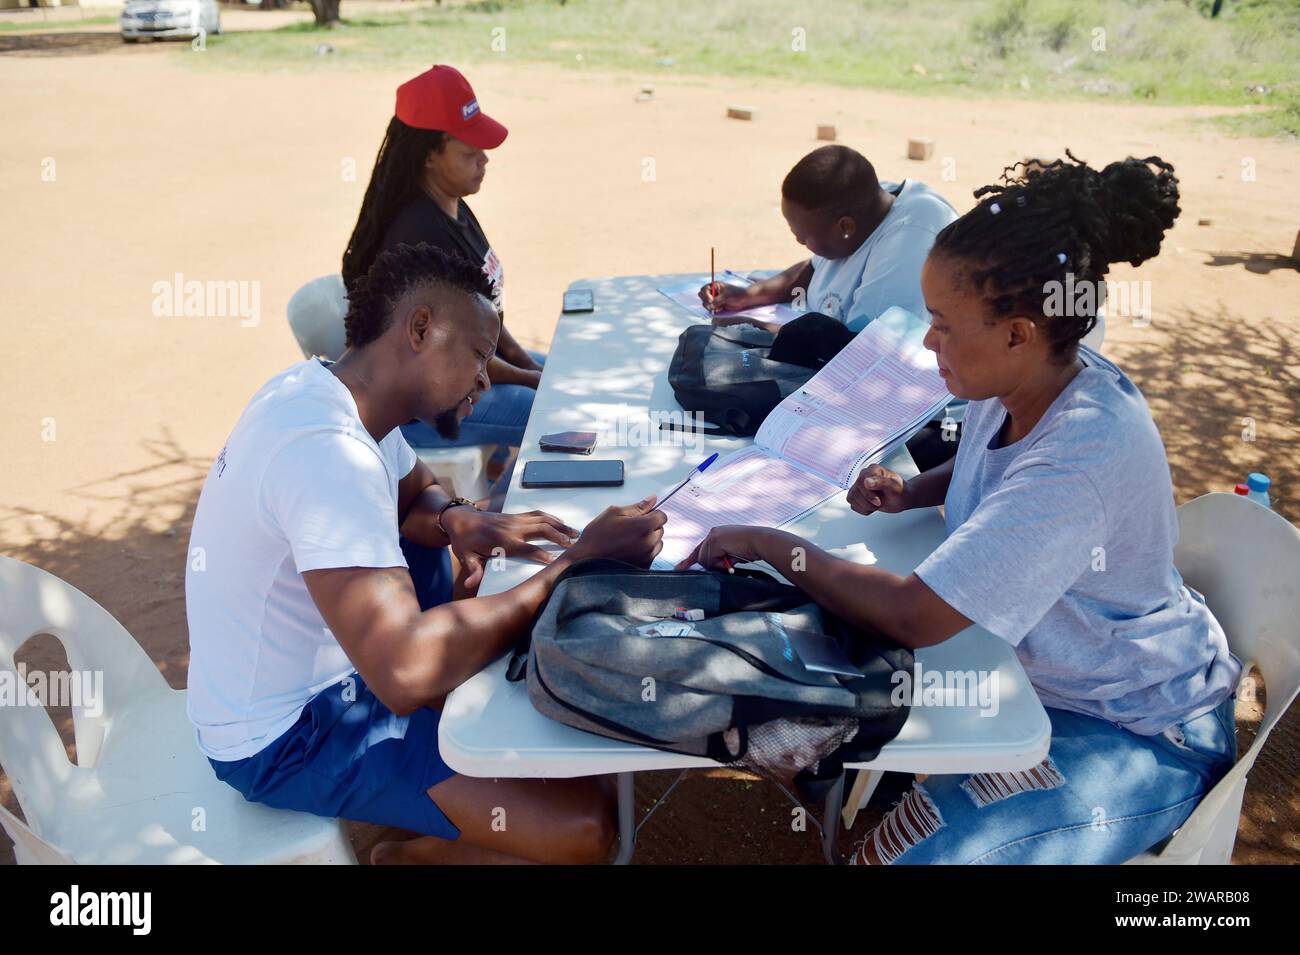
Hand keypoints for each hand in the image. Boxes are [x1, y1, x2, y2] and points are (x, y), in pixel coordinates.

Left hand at [441, 506, 578, 588]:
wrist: (460, 518)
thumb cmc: (464, 540)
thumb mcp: (465, 556)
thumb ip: (473, 570)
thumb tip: (470, 584)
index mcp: (502, 541)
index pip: (527, 549)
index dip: (542, 554)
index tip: (556, 561)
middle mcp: (512, 528)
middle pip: (541, 530)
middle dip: (559, 537)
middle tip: (573, 545)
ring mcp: (515, 520)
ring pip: (543, 520)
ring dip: (560, 526)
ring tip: (576, 533)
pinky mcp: (516, 515)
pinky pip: (538, 514)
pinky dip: (551, 517)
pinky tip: (561, 523)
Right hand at [568, 495, 667, 566]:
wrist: (586, 559)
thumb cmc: (597, 537)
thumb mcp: (614, 513)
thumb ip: (637, 507)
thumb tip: (652, 499)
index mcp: (643, 526)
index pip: (662, 516)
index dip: (652, 513)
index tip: (642, 516)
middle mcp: (649, 542)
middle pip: (660, 529)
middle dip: (649, 527)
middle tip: (630, 528)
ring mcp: (647, 556)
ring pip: (657, 543)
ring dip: (648, 540)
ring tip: (629, 540)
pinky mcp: (643, 567)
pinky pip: (651, 555)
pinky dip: (644, 552)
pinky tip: (629, 550)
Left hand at [674, 524, 769, 571]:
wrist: (761, 541)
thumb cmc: (752, 548)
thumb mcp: (732, 554)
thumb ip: (720, 558)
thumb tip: (712, 567)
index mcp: (717, 534)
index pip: (700, 548)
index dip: (690, 559)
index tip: (680, 567)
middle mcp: (713, 533)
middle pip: (701, 556)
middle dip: (713, 564)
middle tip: (729, 562)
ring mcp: (712, 536)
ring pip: (704, 560)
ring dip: (718, 564)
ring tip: (732, 558)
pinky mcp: (714, 542)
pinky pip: (710, 560)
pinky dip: (720, 563)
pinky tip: (730, 557)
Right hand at [698, 281, 749, 314]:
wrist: (744, 300)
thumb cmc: (736, 294)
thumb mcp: (726, 296)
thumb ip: (717, 300)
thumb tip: (710, 305)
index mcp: (714, 285)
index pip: (703, 290)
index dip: (706, 296)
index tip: (711, 300)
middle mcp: (713, 291)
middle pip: (702, 296)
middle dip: (706, 302)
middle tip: (712, 306)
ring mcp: (714, 298)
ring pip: (706, 304)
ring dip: (711, 307)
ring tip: (720, 307)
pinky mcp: (717, 305)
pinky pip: (711, 308)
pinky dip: (715, 310)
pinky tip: (721, 308)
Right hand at [847, 464, 912, 516]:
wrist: (901, 499)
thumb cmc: (899, 491)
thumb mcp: (894, 486)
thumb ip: (881, 482)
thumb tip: (866, 482)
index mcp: (872, 470)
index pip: (861, 481)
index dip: (868, 495)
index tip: (878, 502)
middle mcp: (864, 476)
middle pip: (855, 492)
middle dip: (868, 502)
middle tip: (880, 502)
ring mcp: (859, 486)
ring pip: (852, 498)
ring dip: (866, 506)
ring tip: (877, 504)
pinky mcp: (857, 495)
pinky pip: (853, 505)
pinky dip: (863, 510)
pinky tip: (872, 506)